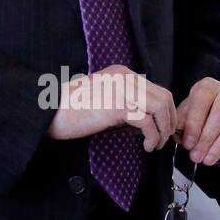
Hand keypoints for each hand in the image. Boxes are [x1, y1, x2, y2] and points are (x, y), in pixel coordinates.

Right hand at [47, 64, 176, 152]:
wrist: (49, 112)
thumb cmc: (72, 110)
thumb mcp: (104, 100)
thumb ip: (126, 104)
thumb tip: (149, 122)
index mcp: (121, 73)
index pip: (157, 90)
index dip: (167, 112)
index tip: (164, 130)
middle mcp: (124, 77)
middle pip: (164, 97)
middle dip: (170, 121)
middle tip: (163, 139)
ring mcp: (121, 89)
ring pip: (160, 108)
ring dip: (163, 130)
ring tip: (154, 144)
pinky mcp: (116, 106)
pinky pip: (147, 122)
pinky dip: (152, 137)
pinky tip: (145, 145)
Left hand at [175, 78, 219, 165]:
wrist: (219, 110)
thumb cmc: (200, 112)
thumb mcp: (187, 113)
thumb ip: (181, 122)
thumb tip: (178, 136)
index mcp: (207, 86)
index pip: (200, 105)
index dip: (193, 126)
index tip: (187, 145)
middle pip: (219, 115)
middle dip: (206, 139)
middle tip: (196, 157)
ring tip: (208, 160)